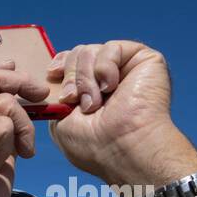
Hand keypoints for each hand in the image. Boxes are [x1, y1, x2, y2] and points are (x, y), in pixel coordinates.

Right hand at [0, 61, 43, 196]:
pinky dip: (12, 142)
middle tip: (40, 95)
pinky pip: (2, 124)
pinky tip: (6, 161)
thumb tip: (21, 114)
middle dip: (18, 81)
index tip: (15, 70)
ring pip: (2, 100)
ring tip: (23, 149)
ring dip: (22, 124)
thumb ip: (0, 133)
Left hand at [47, 41, 196, 188]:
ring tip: (94, 103)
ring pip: (90, 50)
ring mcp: (125, 68)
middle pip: (77, 53)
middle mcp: (108, 78)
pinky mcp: (143, 59)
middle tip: (75, 100)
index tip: (52, 74)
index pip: (70, 60)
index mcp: (90, 90)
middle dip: (71, 77)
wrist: (123, 148)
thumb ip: (58, 94)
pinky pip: (111, 48)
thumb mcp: (60, 120)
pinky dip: (104, 68)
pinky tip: (111, 87)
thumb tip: (53, 72)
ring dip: (85, 78)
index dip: (60, 63)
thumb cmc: (92, 143)